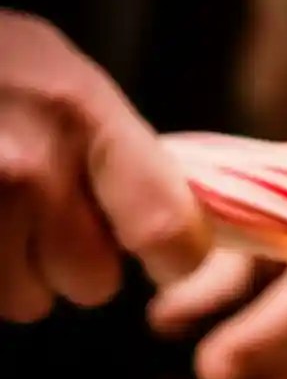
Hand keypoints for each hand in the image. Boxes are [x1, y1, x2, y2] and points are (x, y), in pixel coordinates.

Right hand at [0, 9, 209, 321]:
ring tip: (0, 213)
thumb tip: (177, 224)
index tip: (165, 253)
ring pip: (27, 301)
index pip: (166, 231)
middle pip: (93, 281)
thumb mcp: (66, 77)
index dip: (175, 256)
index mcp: (81, 118)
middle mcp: (26, 169)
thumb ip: (121, 151)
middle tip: (48, 214)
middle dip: (78, 260)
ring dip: (19, 273)